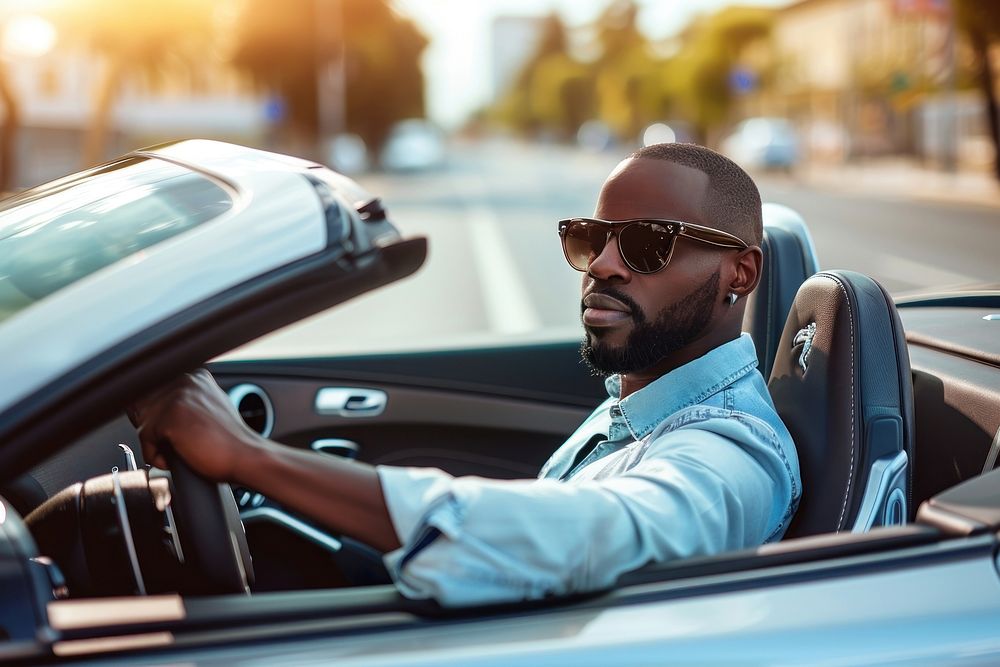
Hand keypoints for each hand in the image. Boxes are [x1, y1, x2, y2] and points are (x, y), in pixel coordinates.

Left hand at [128, 369, 261, 481]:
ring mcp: (178, 396)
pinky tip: (181, 456)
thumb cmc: (231, 443)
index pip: (154, 392)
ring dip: (156, 443)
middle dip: (154, 430)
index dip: (157, 417)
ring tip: (182, 450)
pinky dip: (157, 456)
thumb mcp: (210, 410)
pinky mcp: (170, 415)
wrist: (246, 458)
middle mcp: (186, 380)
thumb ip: (187, 403)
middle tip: (179, 445)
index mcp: (196, 376)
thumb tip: (154, 410)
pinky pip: (144, 439)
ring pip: (143, 422)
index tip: (170, 434)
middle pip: (144, 405)